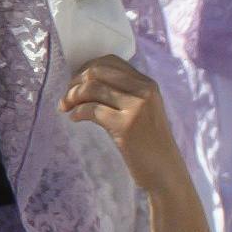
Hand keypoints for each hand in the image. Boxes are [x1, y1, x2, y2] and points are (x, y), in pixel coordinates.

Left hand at [59, 57, 191, 205]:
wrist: (164, 169)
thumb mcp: (142, 110)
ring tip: (66, 108)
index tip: (75, 82)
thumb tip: (86, 82)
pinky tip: (74, 118)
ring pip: (92, 88)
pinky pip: (91, 109)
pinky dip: (77, 112)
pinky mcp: (126, 125)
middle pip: (97, 71)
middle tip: (67, 97)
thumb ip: (124, 93)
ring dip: (71, 97)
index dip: (86, 68)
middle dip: (75, 81)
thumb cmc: (148, 142)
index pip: (110, 61)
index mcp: (147, 84)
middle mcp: (144, 90)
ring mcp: (136, 107)